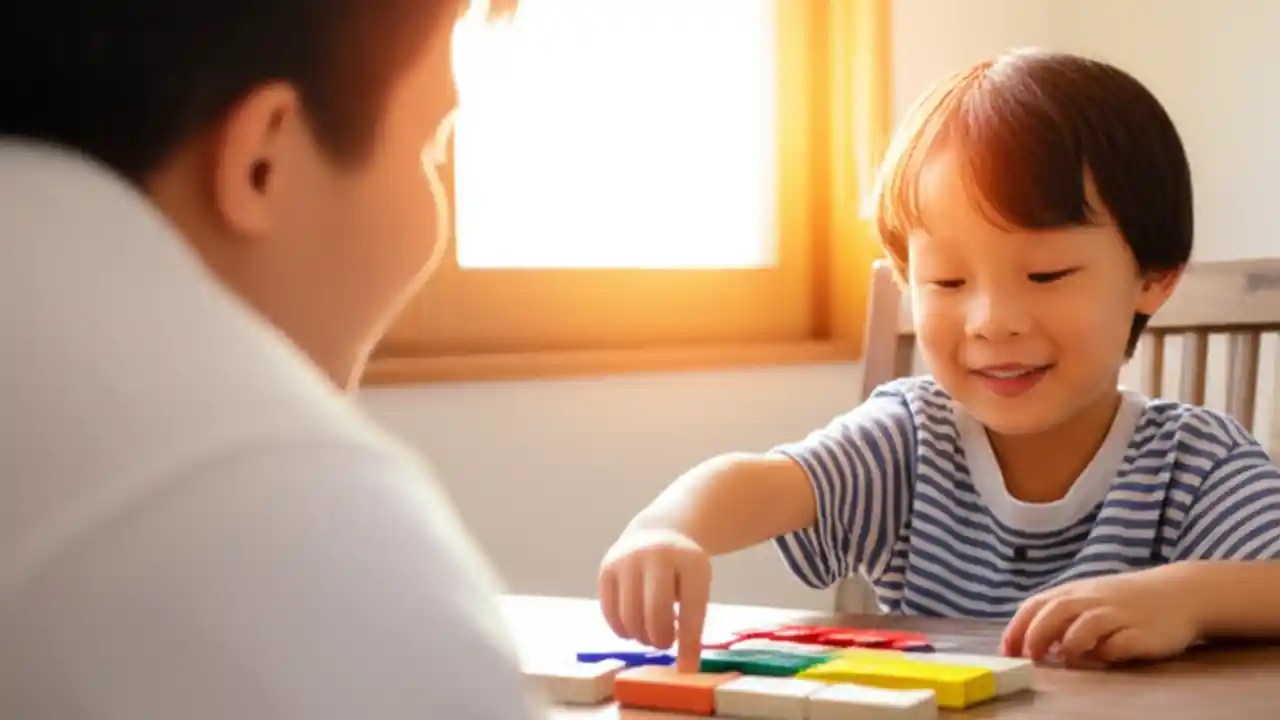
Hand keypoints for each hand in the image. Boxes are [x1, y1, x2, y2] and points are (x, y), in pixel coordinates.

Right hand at [598, 527, 711, 671]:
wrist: (656, 535)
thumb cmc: (681, 571)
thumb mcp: (697, 584)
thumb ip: (692, 619)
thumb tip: (685, 668)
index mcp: (690, 561)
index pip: (691, 610)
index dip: (689, 643)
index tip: (687, 668)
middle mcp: (657, 555)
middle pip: (655, 613)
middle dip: (661, 639)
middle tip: (665, 643)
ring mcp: (628, 560)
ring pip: (630, 616)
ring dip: (641, 637)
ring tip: (651, 633)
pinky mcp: (607, 569)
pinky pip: (610, 613)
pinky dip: (622, 629)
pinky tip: (634, 626)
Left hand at [1001, 566, 1199, 666]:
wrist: (1180, 592)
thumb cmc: (1125, 599)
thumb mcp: (1088, 598)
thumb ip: (1061, 615)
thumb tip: (1030, 640)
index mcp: (1076, 591)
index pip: (1037, 604)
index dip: (1018, 627)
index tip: (1007, 651)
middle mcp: (1094, 599)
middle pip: (1056, 611)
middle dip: (1037, 635)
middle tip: (1029, 657)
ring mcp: (1120, 614)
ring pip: (1086, 624)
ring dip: (1069, 643)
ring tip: (1065, 659)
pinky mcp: (1144, 632)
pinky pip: (1121, 642)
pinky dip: (1107, 651)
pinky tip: (1101, 658)